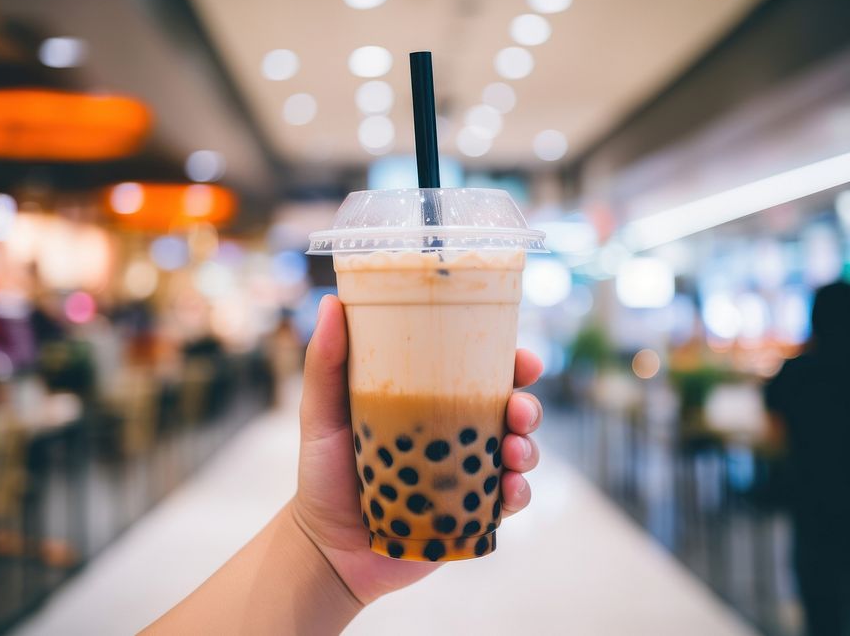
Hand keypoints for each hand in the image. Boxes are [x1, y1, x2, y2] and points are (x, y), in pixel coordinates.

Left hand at [292, 295, 543, 604]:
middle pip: (510, 409)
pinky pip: (509, 501)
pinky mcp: (472, 513)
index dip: (510, 361)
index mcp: (430, 400)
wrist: (325, 547)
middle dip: (529, 406)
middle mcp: (456, 433)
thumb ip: (325, 362)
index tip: (524, 359)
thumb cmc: (322, 473)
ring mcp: (467, 472)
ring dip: (529, 448)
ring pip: (519, 452)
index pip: (479, 371)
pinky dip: (518, 494)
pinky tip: (509, 492)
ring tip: (515, 453)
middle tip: (521, 410)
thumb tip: (329, 301)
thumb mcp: (320, 412)